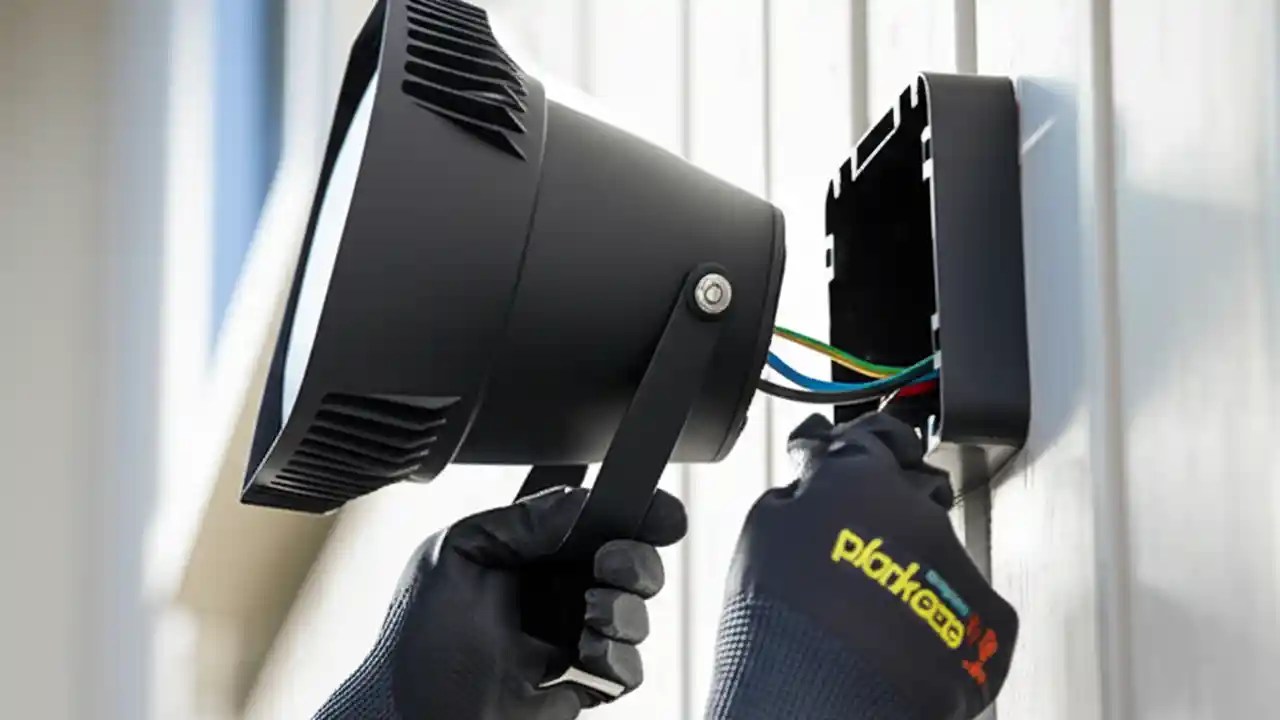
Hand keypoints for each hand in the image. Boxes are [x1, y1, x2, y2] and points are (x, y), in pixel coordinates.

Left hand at [315, 486, 686, 719]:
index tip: (661, 515)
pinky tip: (588, 652)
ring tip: (592, 614)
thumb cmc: (420, 641)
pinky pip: (629, 668)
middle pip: (631, 565)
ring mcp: (572, 640)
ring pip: (638, 615)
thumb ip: (521, 521)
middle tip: (611, 565)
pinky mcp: (583, 685)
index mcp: (530, 555)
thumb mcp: (458, 553)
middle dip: (636, 560)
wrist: (414, 717)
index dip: (634, 515)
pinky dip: (619, 657)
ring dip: (626, 610)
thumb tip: (578, 501)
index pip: (594, 524)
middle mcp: (556, 595)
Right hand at [707, 413, 1016, 719]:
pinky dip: (944, 613)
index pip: (879, 435)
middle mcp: (919, 509)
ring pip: (942, 546)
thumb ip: (802, 491)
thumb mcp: (766, 530)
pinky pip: (968, 600)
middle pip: (917, 487)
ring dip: (918, 560)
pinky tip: (907, 636)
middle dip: (897, 502)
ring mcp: (958, 560)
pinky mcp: (989, 614)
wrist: (822, 700)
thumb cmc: (783, 623)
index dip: (872, 441)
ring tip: (878, 603)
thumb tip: (814, 477)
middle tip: (867, 534)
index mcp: (862, 478)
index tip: (871, 445)